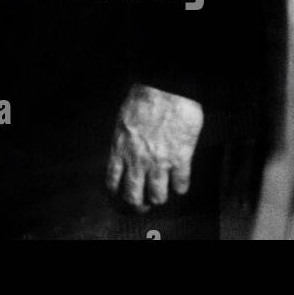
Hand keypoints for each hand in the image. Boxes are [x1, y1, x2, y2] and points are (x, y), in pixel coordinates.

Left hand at [106, 84, 203, 211]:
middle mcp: (137, 160)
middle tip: (143, 205)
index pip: (112, 182)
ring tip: (162, 195)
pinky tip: (180, 183)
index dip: (116, 194)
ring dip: (159, 197)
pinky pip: (181, 185)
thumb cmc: (143, 97)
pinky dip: (180, 187)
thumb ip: (123, 140)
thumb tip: (124, 152)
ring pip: (158, 196)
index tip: (121, 196)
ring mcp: (159, 161)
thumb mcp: (123, 119)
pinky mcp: (181, 159)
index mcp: (120, 148)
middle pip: (133, 196)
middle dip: (138, 205)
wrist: (166, 89)